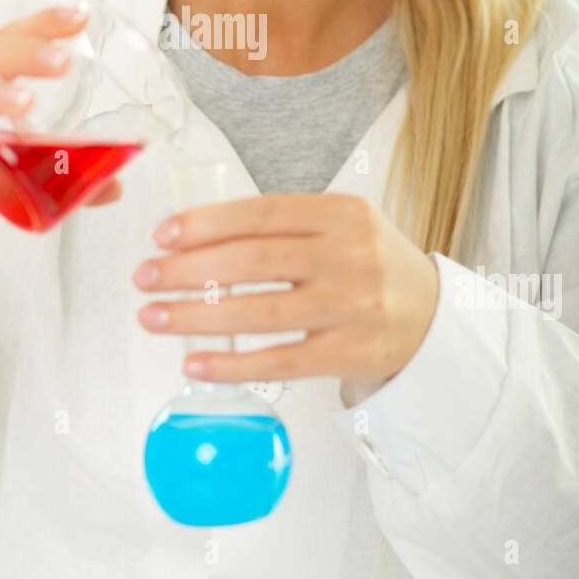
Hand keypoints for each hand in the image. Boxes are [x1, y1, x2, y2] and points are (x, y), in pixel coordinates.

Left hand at [132, 192, 439, 385]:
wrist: (433, 317)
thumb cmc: (368, 266)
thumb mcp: (340, 227)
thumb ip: (281, 226)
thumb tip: (194, 236)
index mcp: (343, 213)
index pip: (261, 213)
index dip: (206, 223)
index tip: (162, 235)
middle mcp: (350, 256)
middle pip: (254, 261)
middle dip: (188, 270)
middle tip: (145, 277)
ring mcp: (353, 307)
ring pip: (260, 312)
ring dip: (197, 316)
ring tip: (154, 317)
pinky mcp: (352, 353)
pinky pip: (281, 361)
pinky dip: (233, 365)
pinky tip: (195, 363)